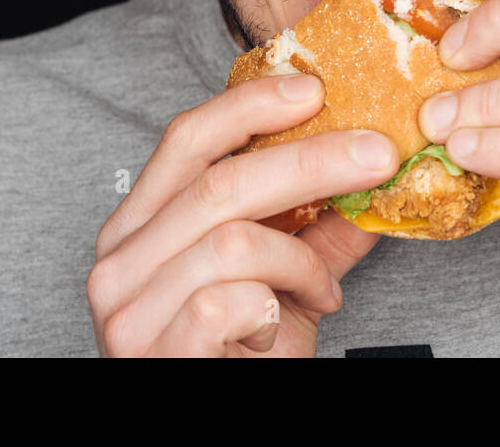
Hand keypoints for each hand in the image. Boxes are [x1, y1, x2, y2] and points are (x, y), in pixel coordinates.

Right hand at [86, 74, 398, 355]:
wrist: (217, 426)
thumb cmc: (240, 356)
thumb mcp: (282, 278)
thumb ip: (318, 225)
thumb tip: (375, 166)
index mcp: (141, 225)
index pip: (188, 139)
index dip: (251, 105)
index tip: (314, 88)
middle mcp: (121, 260)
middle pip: (219, 181)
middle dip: (312, 160)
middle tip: (378, 154)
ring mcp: (130, 308)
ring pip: (232, 241)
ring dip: (298, 259)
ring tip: (321, 285)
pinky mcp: (156, 351)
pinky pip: (229, 300)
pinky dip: (277, 304)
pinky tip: (287, 321)